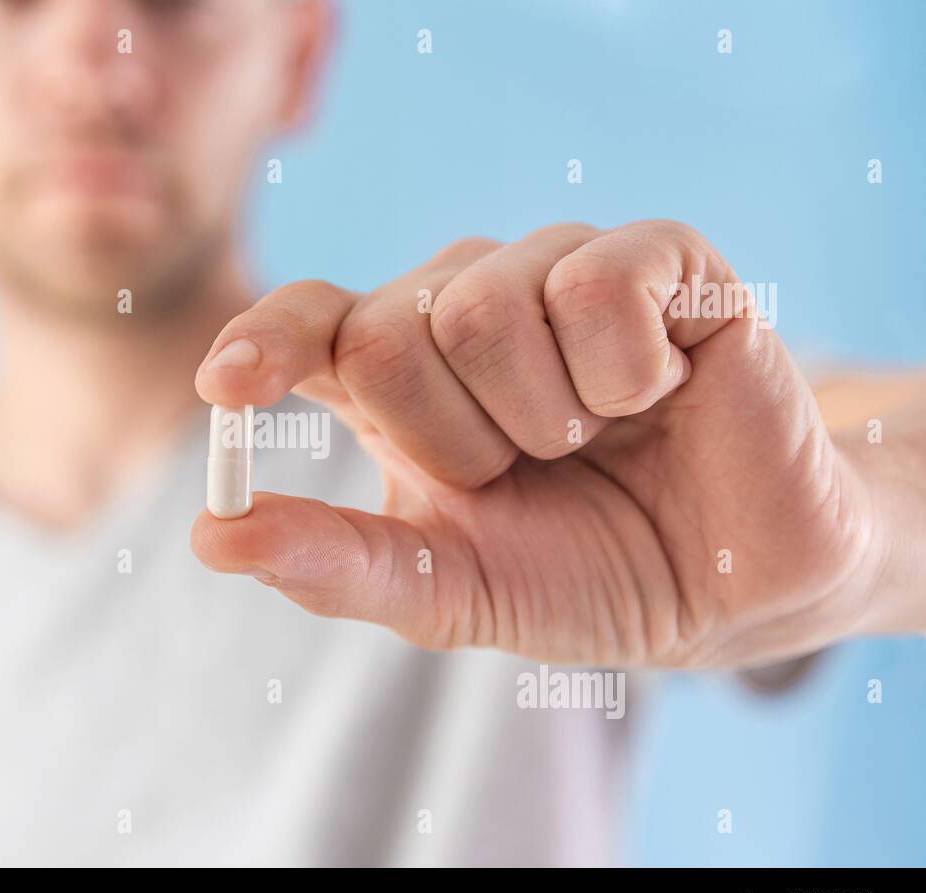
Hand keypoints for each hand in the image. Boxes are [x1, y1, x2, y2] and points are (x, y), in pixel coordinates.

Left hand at [191, 221, 890, 667]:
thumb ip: (334, 562)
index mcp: (400, 377)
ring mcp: (557, 271)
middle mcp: (465, 305)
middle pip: (386, 334)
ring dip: (542, 419)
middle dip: (455, 442)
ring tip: (596, 439)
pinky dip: (625, 376)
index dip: (265, 345)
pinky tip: (656, 393)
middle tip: (525, 470)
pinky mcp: (657, 258)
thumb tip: (212, 537)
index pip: (307, 323)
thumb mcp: (444, 589)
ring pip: (484, 307)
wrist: (727, 586)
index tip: (229, 391)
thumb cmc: (576, 575)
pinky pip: (597, 284)